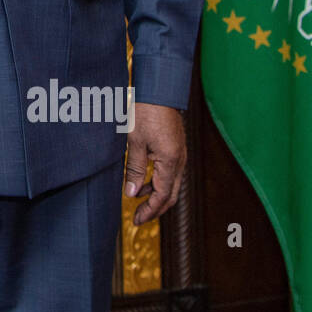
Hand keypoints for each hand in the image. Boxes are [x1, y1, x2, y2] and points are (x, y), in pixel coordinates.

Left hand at [124, 102, 185, 224]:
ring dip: (156, 195)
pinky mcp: (176, 148)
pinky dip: (158, 182)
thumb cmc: (145, 113)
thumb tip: (132, 194)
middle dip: (155, 209)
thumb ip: (134, 169)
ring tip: (138, 199)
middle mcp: (180, 161)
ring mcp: (180, 155)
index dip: (150, 211)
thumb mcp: (134, 142)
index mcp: (170, 162)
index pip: (163, 197)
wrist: (159, 91)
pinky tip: (144, 181)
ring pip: (171, 184)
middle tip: (139, 217)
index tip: (136, 220)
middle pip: (171, 195)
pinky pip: (170, 173)